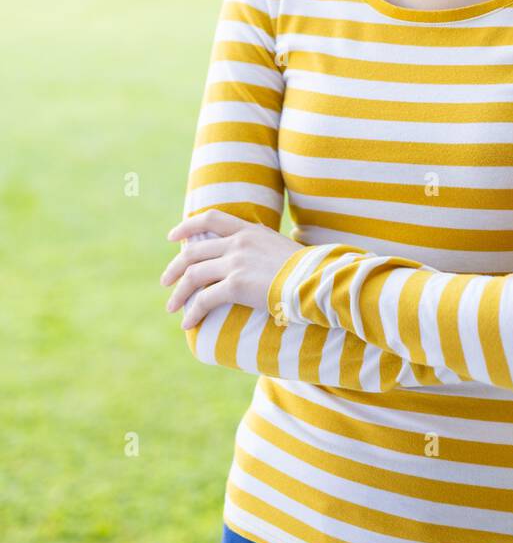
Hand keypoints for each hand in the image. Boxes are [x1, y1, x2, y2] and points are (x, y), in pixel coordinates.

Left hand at [160, 209, 302, 328]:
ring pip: (193, 275)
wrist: (316, 279)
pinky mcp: (236, 285)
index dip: (187, 226)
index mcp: (249, 230)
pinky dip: (192, 312)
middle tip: (165, 282)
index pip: (210, 218)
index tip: (173, 237)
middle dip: (175, 268)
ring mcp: (236, 263)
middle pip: (193, 251)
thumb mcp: (282, 248)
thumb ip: (265, 248)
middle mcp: (238, 243)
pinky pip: (204, 299)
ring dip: (178, 293)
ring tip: (172, 308)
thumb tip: (263, 259)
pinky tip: (188, 324)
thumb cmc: (308, 270)